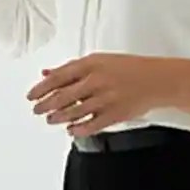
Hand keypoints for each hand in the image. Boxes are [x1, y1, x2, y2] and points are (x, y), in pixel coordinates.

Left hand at [27, 53, 176, 137]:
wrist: (157, 79)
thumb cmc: (129, 68)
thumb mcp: (100, 60)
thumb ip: (73, 68)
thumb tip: (47, 72)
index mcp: (92, 64)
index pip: (59, 76)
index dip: (41, 88)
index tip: (31, 95)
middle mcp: (97, 80)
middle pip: (63, 96)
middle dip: (46, 105)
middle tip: (37, 110)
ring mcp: (106, 98)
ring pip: (74, 111)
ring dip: (59, 117)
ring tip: (51, 119)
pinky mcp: (114, 114)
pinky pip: (90, 125)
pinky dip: (78, 129)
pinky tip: (71, 129)